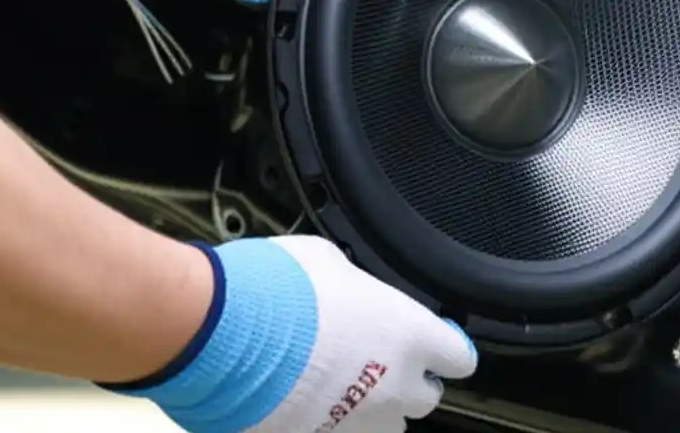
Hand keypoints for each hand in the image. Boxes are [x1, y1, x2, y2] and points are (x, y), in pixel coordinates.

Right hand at [106, 236, 477, 432]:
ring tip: (340, 383)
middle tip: (381, 359)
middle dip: (409, 380)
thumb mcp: (330, 263)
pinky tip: (305, 399)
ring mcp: (355, 422)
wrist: (220, 330)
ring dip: (373, 407)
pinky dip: (328, 422)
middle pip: (425, 398)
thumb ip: (357, 286)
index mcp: (410, 336)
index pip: (459, 358)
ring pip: (385, 426)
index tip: (438, 344)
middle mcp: (392, 386)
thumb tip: (352, 288)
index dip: (447, 350)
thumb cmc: (275, 288)